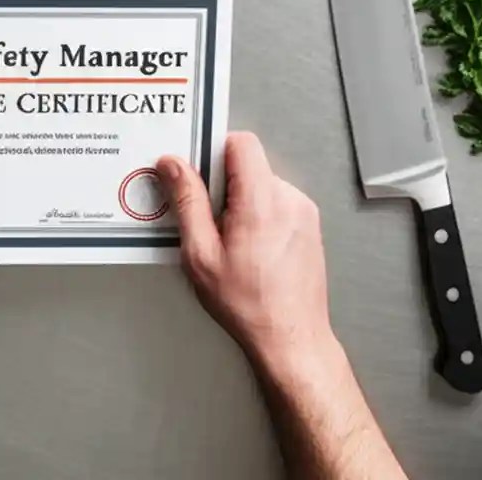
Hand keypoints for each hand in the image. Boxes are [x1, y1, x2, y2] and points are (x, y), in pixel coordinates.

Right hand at [157, 132, 333, 367]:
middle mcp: (289, 200)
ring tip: (229, 242)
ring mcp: (303, 211)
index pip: (241, 143)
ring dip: (240, 202)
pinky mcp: (309, 225)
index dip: (213, 150)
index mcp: (261, 201)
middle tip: (208, 221)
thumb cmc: (248, 304)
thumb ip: (186, 201)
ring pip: (262, 184)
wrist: (290, 337)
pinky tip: (248, 248)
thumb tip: (173, 165)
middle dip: (222, 185)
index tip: (197, 172)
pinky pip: (277, 202)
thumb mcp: (200, 254)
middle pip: (249, 164)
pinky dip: (258, 215)